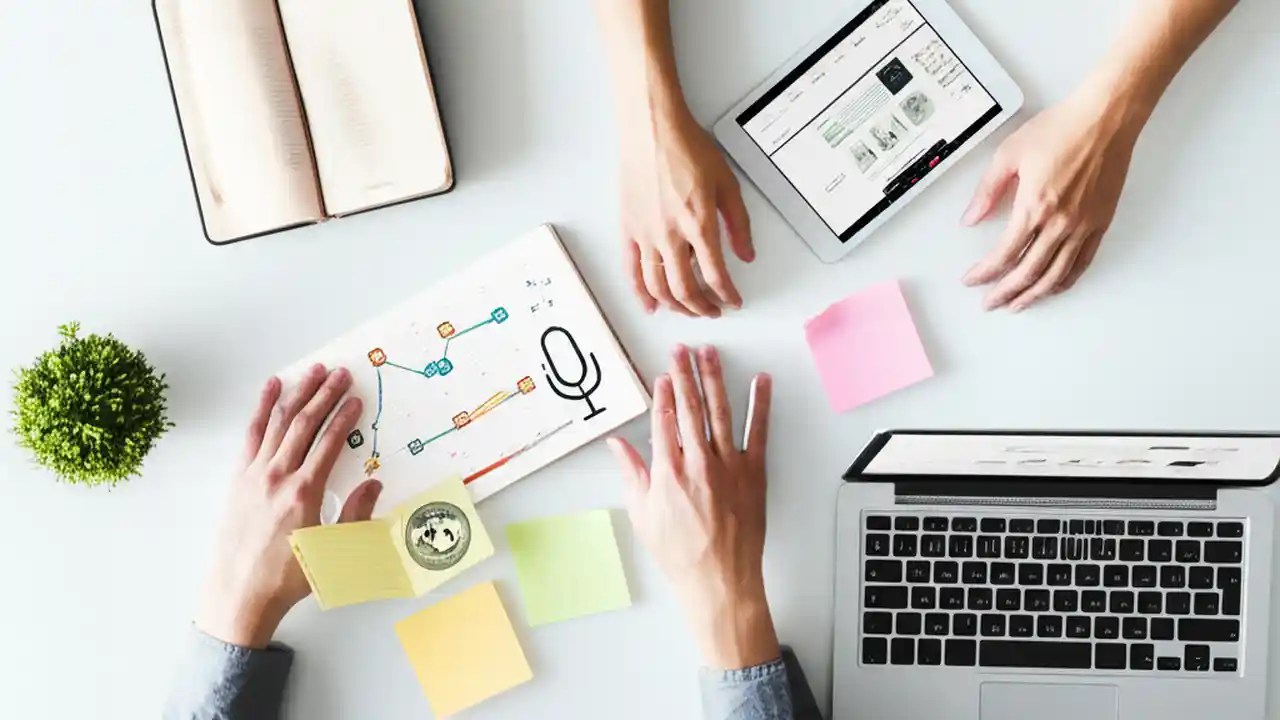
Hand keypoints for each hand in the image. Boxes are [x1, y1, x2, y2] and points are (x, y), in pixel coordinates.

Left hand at [195, 365, 381, 648]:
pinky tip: (270, 389)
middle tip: (340, 373)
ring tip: (312, 372)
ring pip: (277, 423)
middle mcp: (277, 477)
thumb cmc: (289, 577)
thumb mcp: (333, 550)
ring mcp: (254, 475)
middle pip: (303, 424)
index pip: (329, 443)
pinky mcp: (239, 479)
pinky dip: (260, 409)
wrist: (239, 595)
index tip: (356, 398)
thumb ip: (355, 514)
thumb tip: (374, 485)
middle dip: (324, 395)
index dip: (344, 417)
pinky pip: (251, 435)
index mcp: (303, 492)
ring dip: (297, 394)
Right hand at [608, 345, 776, 668]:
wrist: (719, 579)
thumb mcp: (642, 515)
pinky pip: (758, 431)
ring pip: (720, 411)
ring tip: (710, 353)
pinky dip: (760, 404)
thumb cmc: (681, 554)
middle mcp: (698, 462)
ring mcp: (729, 465)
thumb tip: (617, 445)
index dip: (662, 392)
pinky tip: (761, 382)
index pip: (663, 419)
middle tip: (681, 349)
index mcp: (668, 471)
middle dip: (684, 373)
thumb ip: (631, 474)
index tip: (661, 374)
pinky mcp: (754, 473)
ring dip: (714, 378)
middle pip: (689, 407)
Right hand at [619, 108, 754, 317]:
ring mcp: (646, 235)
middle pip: (686, 289)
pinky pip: (632, 271)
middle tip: (713, 311)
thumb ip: (738, 224)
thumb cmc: (687, 149)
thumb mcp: (726, 184)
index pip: (716, 275)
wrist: (652, 129)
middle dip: (702, 307)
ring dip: (676, 306)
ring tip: (688, 310)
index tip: (733, 301)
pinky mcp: (628, 230)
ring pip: (659, 286)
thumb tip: (746, 255)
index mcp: (699, 224)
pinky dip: (641, 293)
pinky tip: (651, 306)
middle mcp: (671, 235)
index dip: (727, 295)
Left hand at [961, 84, 1139, 310]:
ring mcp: (1083, 226)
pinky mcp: (1101, 223)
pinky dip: (1064, 281)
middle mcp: (1060, 223)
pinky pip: (1082, 263)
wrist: (1106, 118)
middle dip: (1005, 292)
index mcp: (1034, 207)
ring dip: (1033, 295)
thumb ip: (987, 191)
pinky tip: (1051, 287)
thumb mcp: (1009, 154)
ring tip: (1016, 305)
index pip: (1003, 254)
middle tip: (989, 303)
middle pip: (1028, 273)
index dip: (984, 273)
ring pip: (1056, 275)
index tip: (971, 280)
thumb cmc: (1062, 128)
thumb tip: (971, 218)